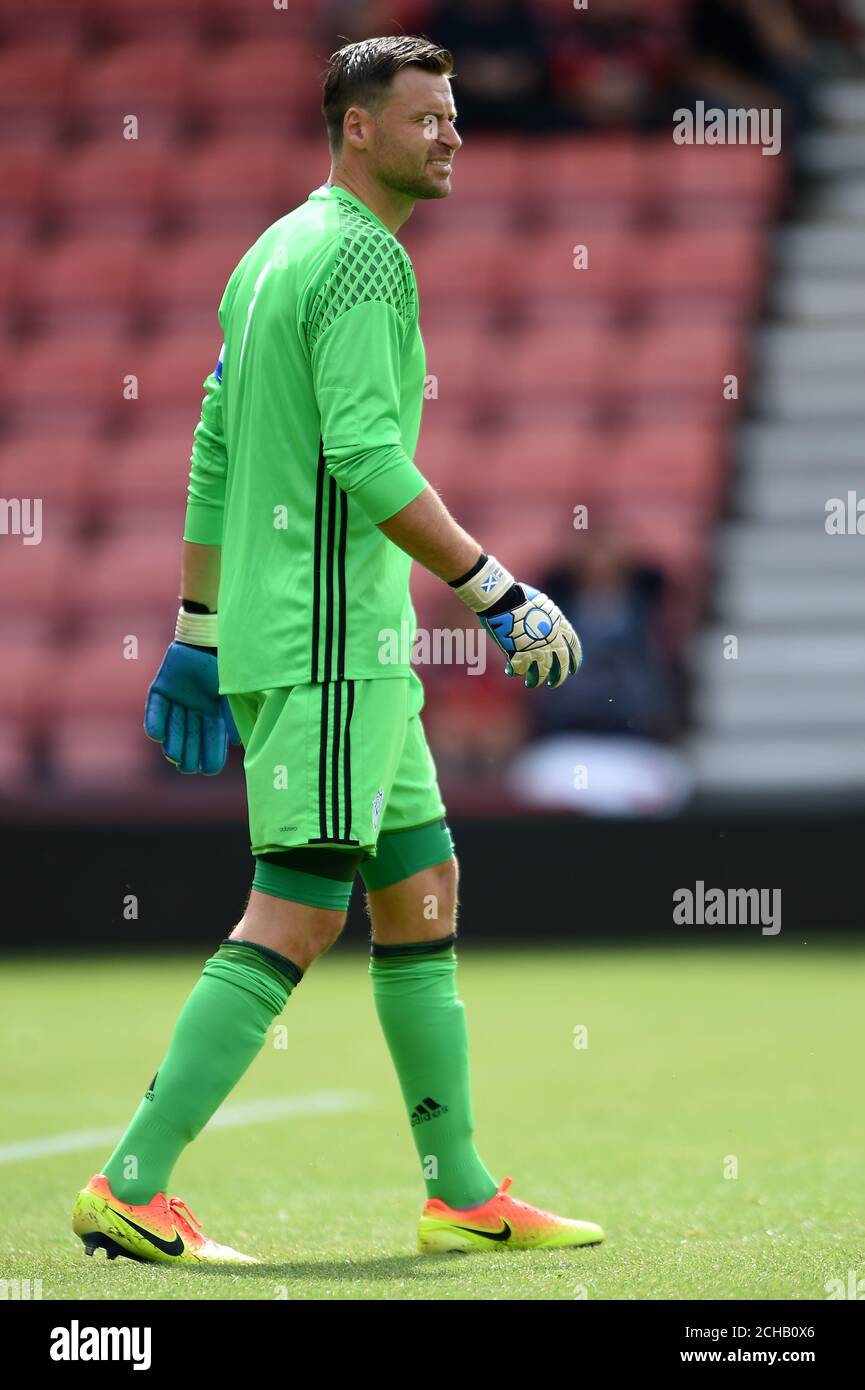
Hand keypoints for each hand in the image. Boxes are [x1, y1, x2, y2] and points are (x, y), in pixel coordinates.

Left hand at [144, 641, 239, 773]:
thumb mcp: (231, 693)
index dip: (210, 755)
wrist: (205, 639)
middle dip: (189, 754)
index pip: (212, 740)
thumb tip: (239, 742)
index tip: (208, 769)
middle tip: (186, 768)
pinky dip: (155, 722)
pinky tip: (157, 736)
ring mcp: (176, 700)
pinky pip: (155, 709)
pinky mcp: (160, 689)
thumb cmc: (223, 666)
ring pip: (173, 727)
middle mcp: (193, 710)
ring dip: (173, 742)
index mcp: (213, 713)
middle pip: (190, 738)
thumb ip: (233, 716)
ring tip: (173, 755)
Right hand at [481, 584, 581, 688]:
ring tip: (531, 683)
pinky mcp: (519, 655)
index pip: (574, 648)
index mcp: (559, 626)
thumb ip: (547, 618)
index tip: (573, 671)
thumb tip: (545, 625)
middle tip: (553, 683)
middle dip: (558, 677)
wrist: (503, 599)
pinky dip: (514, 671)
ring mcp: (536, 649)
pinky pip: (519, 670)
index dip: (575, 661)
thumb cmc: (519, 596)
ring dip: (536, 680)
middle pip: (561, 665)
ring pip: (541, 673)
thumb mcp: (542, 604)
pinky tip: (510, 671)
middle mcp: (552, 641)